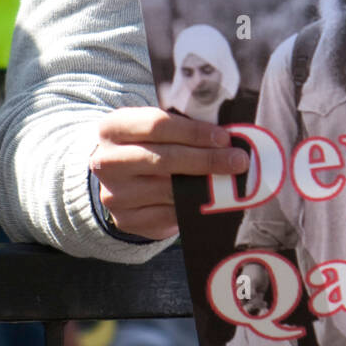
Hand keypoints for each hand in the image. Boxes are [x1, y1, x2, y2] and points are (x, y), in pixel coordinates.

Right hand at [90, 107, 248, 239]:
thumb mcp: (155, 128)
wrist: (120, 178)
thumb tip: (226, 136)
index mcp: (113, 128)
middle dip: (206, 159)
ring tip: (231, 180)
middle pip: (164, 159)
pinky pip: (169, 214)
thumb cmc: (148, 145)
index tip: (223, 137)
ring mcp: (114, 194)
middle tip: (238, 161)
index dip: (193, 132)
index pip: (157, 125)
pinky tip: (212, 199)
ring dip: (205, 185)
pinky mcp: (126, 220)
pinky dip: (194, 207)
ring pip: (169, 189)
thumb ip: (183, 127)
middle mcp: (107, 161)